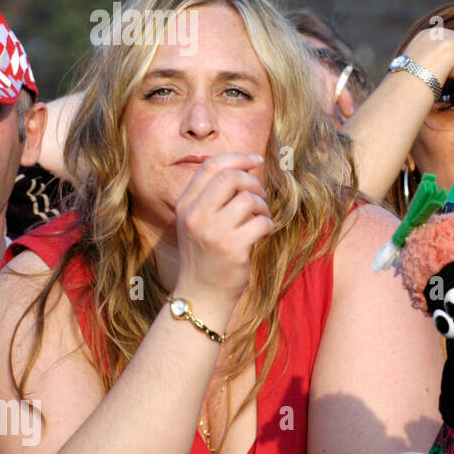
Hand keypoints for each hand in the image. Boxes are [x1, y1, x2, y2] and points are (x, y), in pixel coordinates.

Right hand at [173, 152, 272, 308]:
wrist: (202, 295)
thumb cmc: (207, 256)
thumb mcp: (199, 222)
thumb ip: (212, 197)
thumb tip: (244, 169)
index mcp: (185, 205)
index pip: (210, 166)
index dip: (237, 158)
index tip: (257, 160)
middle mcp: (195, 215)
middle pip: (232, 177)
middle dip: (254, 183)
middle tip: (260, 197)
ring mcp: (213, 232)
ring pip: (250, 199)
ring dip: (263, 207)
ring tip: (260, 220)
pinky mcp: (232, 248)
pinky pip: (261, 222)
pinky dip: (268, 225)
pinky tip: (263, 234)